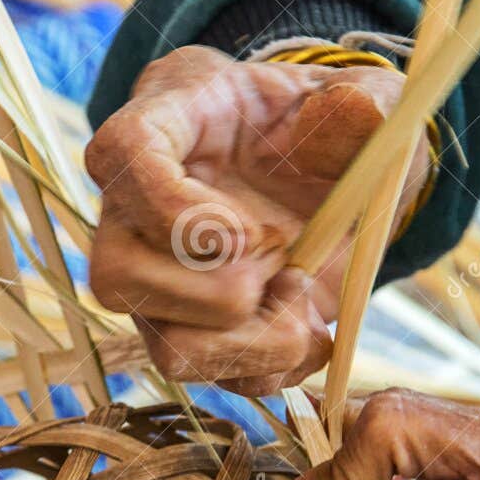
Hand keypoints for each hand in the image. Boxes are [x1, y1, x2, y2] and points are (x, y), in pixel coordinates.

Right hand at [85, 46, 427, 396]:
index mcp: (163, 125)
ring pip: (164, 346)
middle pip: (119, 277)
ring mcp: (154, 281)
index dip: (172, 209)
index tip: (245, 232)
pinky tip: (307, 324)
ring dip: (252, 341)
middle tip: (280, 255)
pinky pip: (210, 379)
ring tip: (301, 297)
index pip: (120, 157)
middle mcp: (134, 212)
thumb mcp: (358, 102)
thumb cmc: (322, 127)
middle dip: (221, 290)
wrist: (323, 177)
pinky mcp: (186, 330)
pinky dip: (272, 367)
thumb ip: (361, 101)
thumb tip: (351, 109)